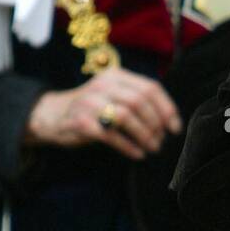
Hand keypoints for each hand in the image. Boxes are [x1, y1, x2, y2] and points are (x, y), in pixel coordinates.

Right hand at [23, 68, 182, 160]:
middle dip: (155, 124)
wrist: (54, 115)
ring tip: (153, 148)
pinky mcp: (82, 122)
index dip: (167, 109)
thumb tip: (170, 121)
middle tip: (161, 140)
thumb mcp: (114, 95)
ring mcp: (90, 103)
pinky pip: (111, 135)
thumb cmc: (93, 108)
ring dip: (144, 136)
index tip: (175, 128)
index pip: (149, 87)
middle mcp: (103, 85)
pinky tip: (138, 154)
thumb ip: (137, 100)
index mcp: (116, 76)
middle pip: (139, 102)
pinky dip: (128, 146)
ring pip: (126, 117)